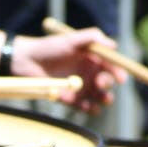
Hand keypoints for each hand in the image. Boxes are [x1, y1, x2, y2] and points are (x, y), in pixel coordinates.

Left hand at [9, 29, 126, 112]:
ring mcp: (81, 87)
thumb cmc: (49, 47)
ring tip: (102, 99)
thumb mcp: (71, 39)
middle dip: (107, 84)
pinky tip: (91, 108)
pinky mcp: (71, 99)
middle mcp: (89, 72)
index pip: (112, 65)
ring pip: (99, 96)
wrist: (26, 61)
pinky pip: (85, 106)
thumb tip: (113, 45)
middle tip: (100, 83)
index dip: (119, 71)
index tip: (121, 78)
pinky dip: (90, 109)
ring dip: (104, 99)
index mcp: (93, 57)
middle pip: (107, 81)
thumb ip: (91, 38)